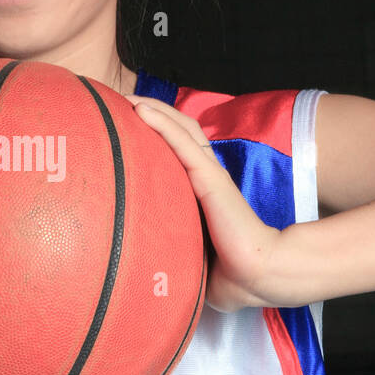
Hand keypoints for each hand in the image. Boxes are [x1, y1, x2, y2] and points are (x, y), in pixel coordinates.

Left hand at [123, 95, 280, 311]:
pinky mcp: (211, 179)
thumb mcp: (186, 253)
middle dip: (147, 111)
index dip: (153, 132)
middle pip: (176, 130)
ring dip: (152, 108)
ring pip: (179, 128)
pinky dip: (162, 123)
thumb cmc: (225, 273)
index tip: (122, 127)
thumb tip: (133, 266)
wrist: (257, 277)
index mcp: (200, 191)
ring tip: (124, 97)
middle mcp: (205, 176)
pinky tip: (140, 110)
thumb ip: (167, 248)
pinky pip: (183, 143)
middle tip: (116, 102)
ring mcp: (209, 175)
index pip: (175, 149)